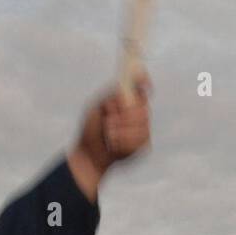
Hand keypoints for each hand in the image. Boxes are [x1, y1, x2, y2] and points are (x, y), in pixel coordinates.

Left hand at [66, 73, 151, 200]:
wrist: (90, 154)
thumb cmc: (92, 129)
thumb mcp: (96, 109)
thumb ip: (110, 98)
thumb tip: (122, 92)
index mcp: (127, 99)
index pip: (140, 86)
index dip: (143, 81)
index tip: (142, 84)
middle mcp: (139, 111)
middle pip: (143, 109)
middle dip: (125, 117)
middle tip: (109, 120)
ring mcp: (144, 128)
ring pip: (142, 127)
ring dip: (120, 132)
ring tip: (108, 134)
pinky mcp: (145, 145)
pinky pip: (139, 143)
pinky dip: (122, 144)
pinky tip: (113, 145)